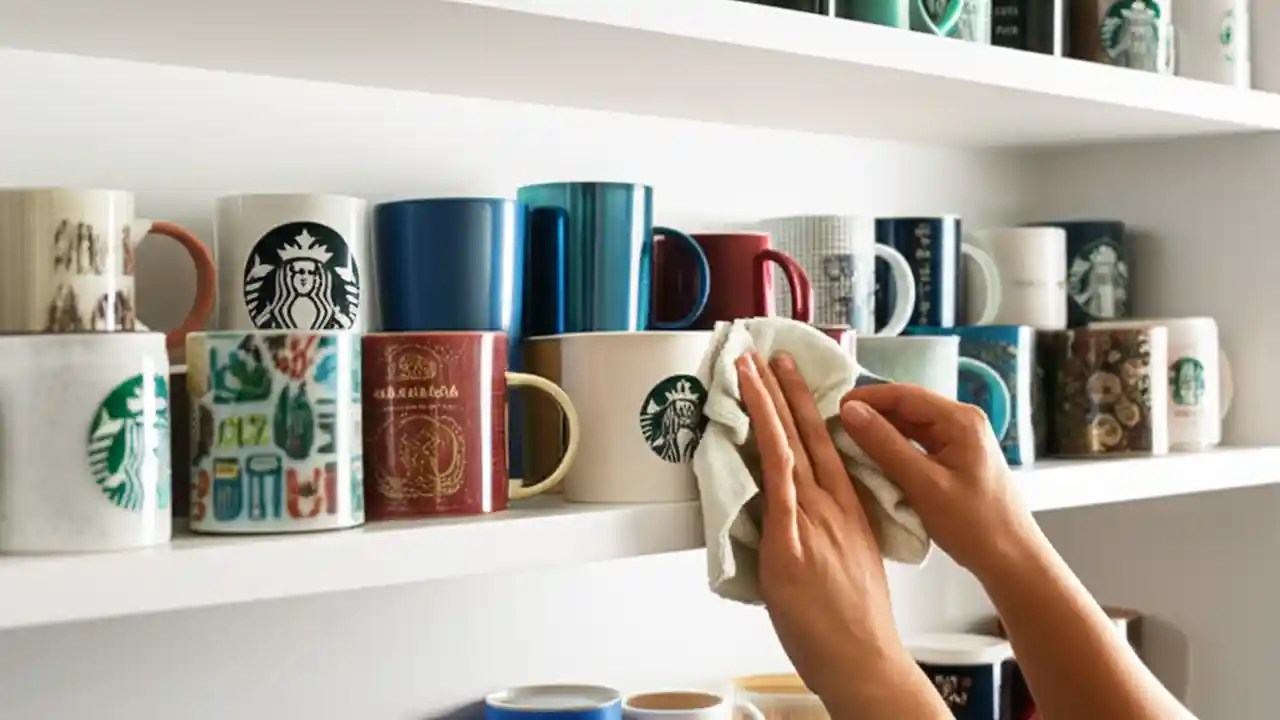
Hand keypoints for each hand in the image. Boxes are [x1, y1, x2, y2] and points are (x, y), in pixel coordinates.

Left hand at [736, 353, 909, 694]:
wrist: (866, 660)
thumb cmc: (853, 626)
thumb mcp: (846, 565)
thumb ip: (822, 535)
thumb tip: (795, 524)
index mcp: (850, 509)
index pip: (827, 445)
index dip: (807, 409)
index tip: (793, 380)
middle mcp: (835, 505)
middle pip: (808, 433)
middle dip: (784, 389)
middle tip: (768, 353)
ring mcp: (814, 519)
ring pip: (788, 443)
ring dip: (765, 401)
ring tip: (749, 367)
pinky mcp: (792, 539)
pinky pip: (776, 477)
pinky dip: (765, 438)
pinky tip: (754, 410)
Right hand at [838, 383, 1044, 581]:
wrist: (1012, 560)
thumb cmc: (973, 524)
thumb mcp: (923, 484)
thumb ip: (885, 445)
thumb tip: (850, 411)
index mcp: (961, 420)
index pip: (905, 395)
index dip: (867, 397)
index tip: (833, 407)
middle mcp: (963, 421)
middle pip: (908, 407)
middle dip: (871, 413)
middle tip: (834, 424)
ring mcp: (961, 440)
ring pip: (912, 425)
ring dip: (881, 430)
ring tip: (846, 438)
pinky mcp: (957, 458)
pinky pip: (919, 443)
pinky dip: (894, 446)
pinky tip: (873, 455)